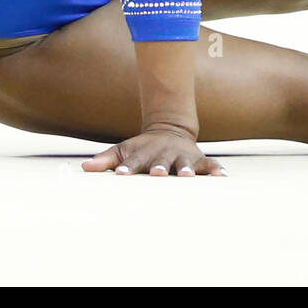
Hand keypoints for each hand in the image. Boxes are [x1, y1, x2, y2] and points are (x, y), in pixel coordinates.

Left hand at [82, 122, 226, 176]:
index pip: (134, 161)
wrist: (169, 130)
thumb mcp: (123, 150)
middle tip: (156, 174)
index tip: (121, 174)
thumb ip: (106, 160)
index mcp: (145, 153)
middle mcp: (164, 154)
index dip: (128, 167)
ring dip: (185, 169)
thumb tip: (84, 167)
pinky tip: (222, 177)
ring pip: (184, 163)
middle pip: (160, 162)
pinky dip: (216, 170)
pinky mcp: (199, 159)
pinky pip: (209, 165)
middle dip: (158, 167)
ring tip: (186, 176)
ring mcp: (182, 156)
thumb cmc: (142, 148)